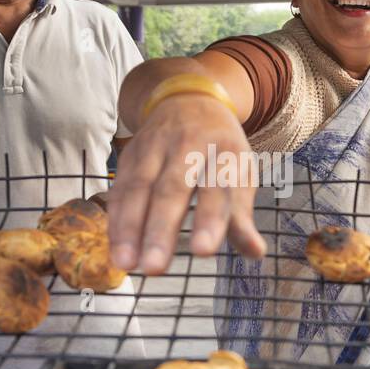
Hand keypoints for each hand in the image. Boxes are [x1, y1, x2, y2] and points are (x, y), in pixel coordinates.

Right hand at [107, 93, 265, 274]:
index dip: (210, 219)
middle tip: (155, 268)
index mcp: (223, 153)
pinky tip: (114, 248)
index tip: (203, 251)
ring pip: (139, 188)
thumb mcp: (239, 174)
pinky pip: (120, 188)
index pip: (217, 188)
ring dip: (130, 228)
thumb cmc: (219, 151)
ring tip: (125, 264)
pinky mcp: (130, 155)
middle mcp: (187, 147)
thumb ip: (241, 215)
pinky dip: (115, 219)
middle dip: (161, 230)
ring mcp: (154, 149)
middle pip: (172, 190)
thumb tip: (255, 252)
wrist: (188, 100)